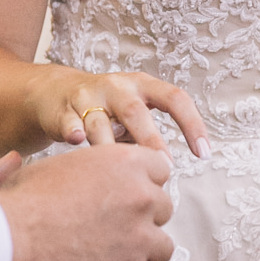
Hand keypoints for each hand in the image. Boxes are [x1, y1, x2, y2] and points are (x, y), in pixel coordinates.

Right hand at [0, 143, 172, 260]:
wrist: (12, 237)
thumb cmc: (28, 200)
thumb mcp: (68, 165)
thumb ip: (100, 170)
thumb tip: (107, 180)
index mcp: (127, 162)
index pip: (160, 170)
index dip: (142, 185)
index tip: (128, 197)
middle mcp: (142, 196)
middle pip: (163, 209)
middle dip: (141, 219)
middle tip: (111, 228)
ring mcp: (141, 237)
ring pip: (162, 247)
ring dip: (141, 252)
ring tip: (109, 255)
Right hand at [25, 64, 208, 159]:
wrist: (55, 93)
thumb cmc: (105, 110)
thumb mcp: (132, 114)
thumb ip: (145, 139)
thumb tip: (161, 174)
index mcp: (143, 86)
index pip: (175, 99)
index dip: (192, 125)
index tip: (204, 154)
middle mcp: (117, 87)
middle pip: (136, 111)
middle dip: (150, 139)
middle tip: (163, 166)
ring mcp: (88, 96)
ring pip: (100, 120)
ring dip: (110, 144)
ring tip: (120, 168)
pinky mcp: (62, 109)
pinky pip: (69, 121)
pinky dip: (73, 131)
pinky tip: (77, 141)